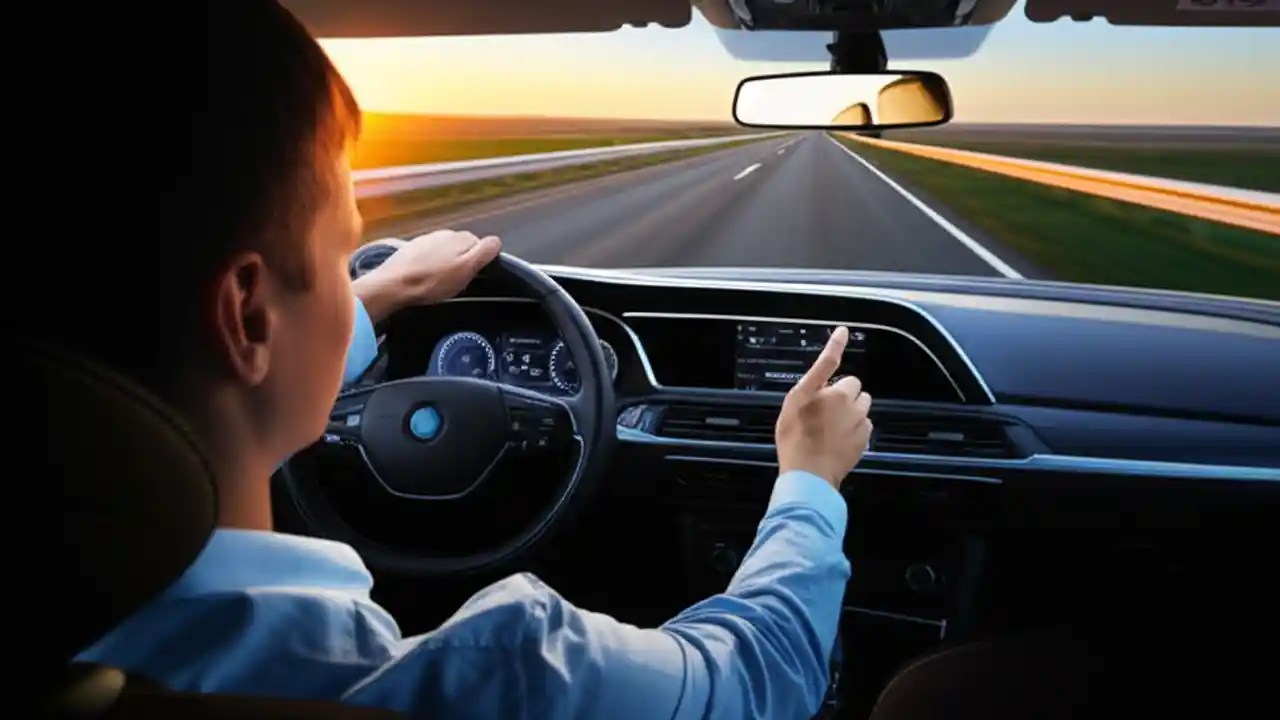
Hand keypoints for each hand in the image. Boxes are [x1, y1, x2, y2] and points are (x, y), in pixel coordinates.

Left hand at [353, 230, 500, 322]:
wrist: (393, 284)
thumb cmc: (432, 281)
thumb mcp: (465, 270)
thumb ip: (484, 253)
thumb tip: (496, 241)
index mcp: (461, 237)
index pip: (482, 245)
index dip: (478, 262)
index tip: (470, 276)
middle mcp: (445, 232)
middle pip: (463, 247)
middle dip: (461, 261)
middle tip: (455, 281)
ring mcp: (427, 238)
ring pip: (445, 250)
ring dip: (445, 263)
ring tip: (437, 281)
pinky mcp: (412, 247)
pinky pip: (429, 255)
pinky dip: (430, 264)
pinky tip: (424, 277)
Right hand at [775, 327, 872, 488]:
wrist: (809, 474)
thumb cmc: (795, 437)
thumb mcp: (795, 402)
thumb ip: (816, 375)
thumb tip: (833, 351)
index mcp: (834, 393)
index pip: (836, 365)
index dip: (837, 346)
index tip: (843, 331)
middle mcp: (851, 405)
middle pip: (852, 388)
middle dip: (842, 394)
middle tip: (822, 409)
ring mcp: (861, 423)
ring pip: (860, 407)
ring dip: (850, 411)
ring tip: (830, 426)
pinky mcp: (865, 440)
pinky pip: (863, 425)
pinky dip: (854, 429)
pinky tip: (838, 439)